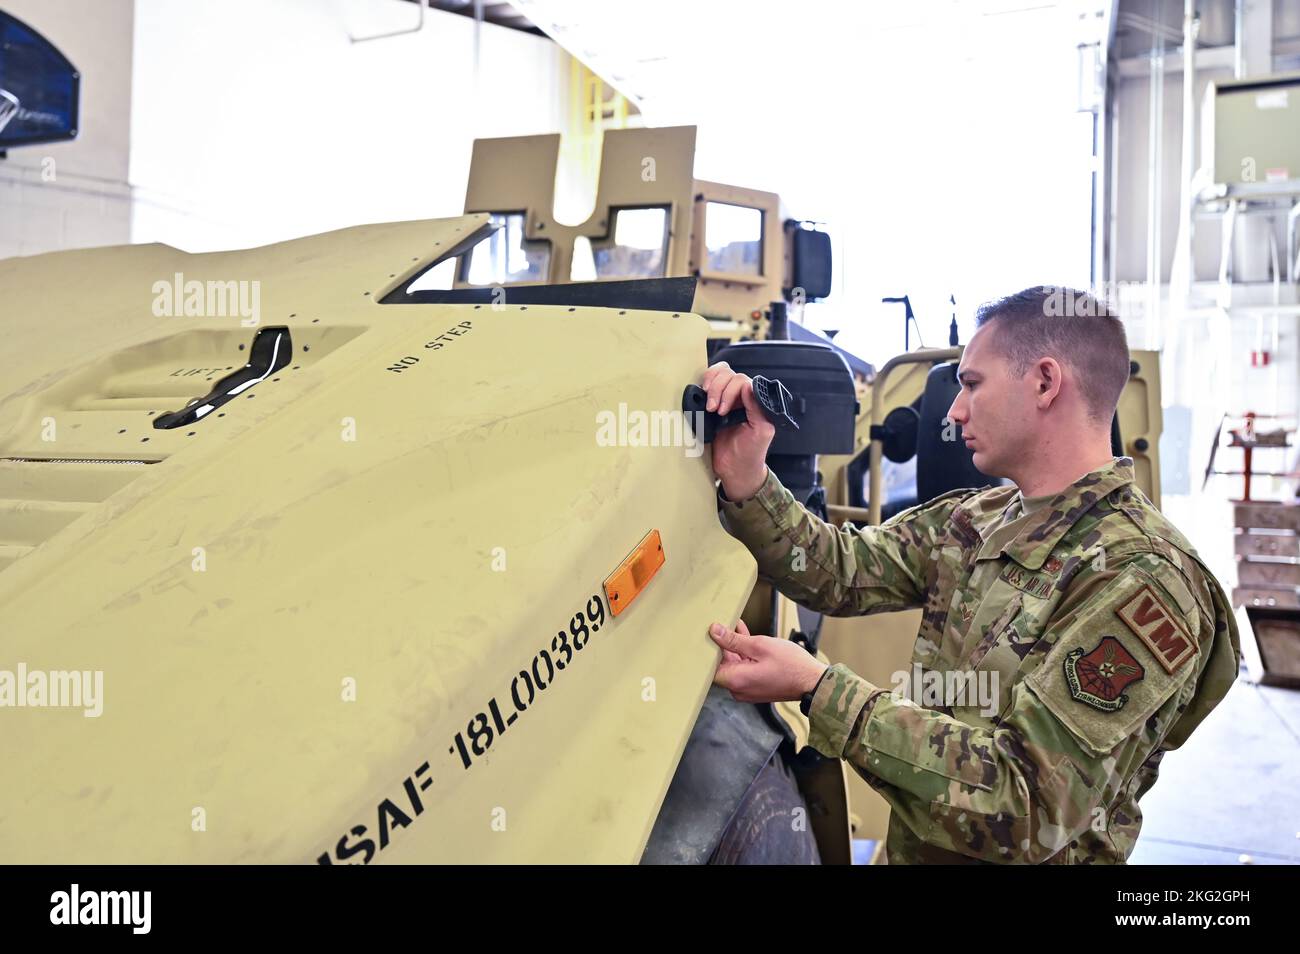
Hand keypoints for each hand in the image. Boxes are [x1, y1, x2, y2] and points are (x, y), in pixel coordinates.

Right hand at [699, 362, 773, 500]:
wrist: (735, 470)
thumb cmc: (751, 453)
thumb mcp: (761, 432)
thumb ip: (757, 409)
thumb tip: (748, 387)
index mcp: (755, 402)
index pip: (743, 381)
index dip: (731, 391)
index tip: (724, 409)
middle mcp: (742, 398)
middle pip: (729, 375)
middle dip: (719, 390)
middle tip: (715, 410)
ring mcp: (726, 400)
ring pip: (719, 375)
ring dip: (711, 386)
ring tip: (709, 406)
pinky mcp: (712, 405)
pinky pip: (708, 386)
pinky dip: (704, 386)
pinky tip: (703, 399)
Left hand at [709, 619, 827, 703]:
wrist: (812, 682)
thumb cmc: (791, 665)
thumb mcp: (760, 645)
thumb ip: (734, 640)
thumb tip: (715, 631)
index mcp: (736, 680)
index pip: (709, 667)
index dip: (709, 649)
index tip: (709, 633)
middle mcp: (738, 689)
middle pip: (722, 665)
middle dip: (722, 645)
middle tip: (722, 624)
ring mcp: (747, 690)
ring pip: (734, 665)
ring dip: (735, 647)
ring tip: (735, 626)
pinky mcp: (756, 687)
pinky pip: (744, 670)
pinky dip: (744, 655)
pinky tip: (745, 636)